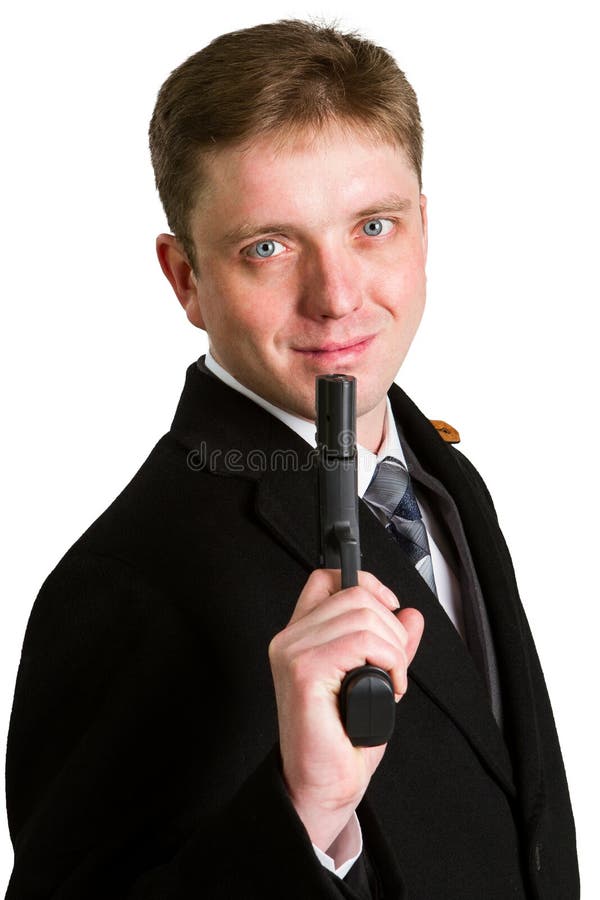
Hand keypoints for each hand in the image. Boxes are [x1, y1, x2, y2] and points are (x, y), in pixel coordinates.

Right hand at [268, 569, 423, 851]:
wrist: (324, 784)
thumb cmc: (343, 739)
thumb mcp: (375, 678)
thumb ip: (390, 643)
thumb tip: (411, 614)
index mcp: (300, 634)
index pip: (327, 578)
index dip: (365, 582)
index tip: (389, 606)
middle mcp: (290, 638)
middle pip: (355, 593)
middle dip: (391, 627)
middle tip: (394, 664)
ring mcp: (293, 652)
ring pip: (363, 614)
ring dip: (394, 648)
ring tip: (391, 679)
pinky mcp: (305, 671)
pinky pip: (362, 641)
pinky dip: (390, 660)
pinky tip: (388, 685)